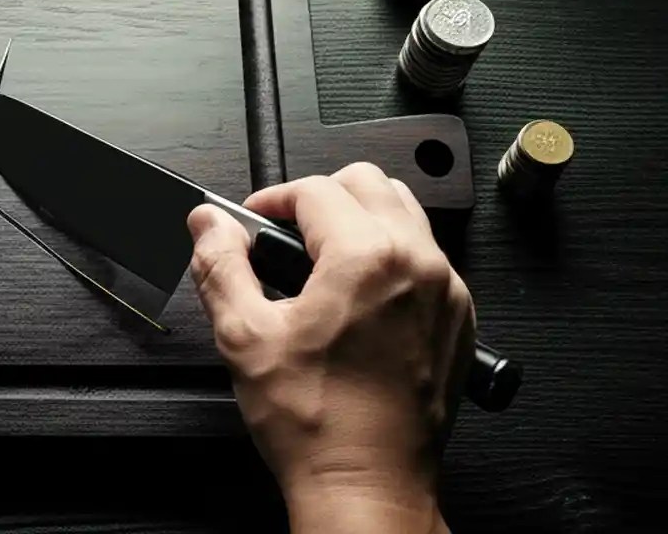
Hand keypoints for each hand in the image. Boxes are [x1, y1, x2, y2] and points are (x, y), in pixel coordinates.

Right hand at [187, 163, 474, 532]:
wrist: (367, 485)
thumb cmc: (317, 425)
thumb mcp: (244, 337)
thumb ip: (221, 266)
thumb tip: (208, 224)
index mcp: (365, 259)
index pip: (314, 190)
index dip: (271, 200)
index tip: (251, 224)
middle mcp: (416, 265)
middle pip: (368, 183)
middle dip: (319, 197)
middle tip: (285, 234)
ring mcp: (446, 291)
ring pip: (405, 213)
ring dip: (359, 218)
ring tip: (321, 259)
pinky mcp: (459, 318)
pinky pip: (429, 257)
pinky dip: (392, 255)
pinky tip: (358, 294)